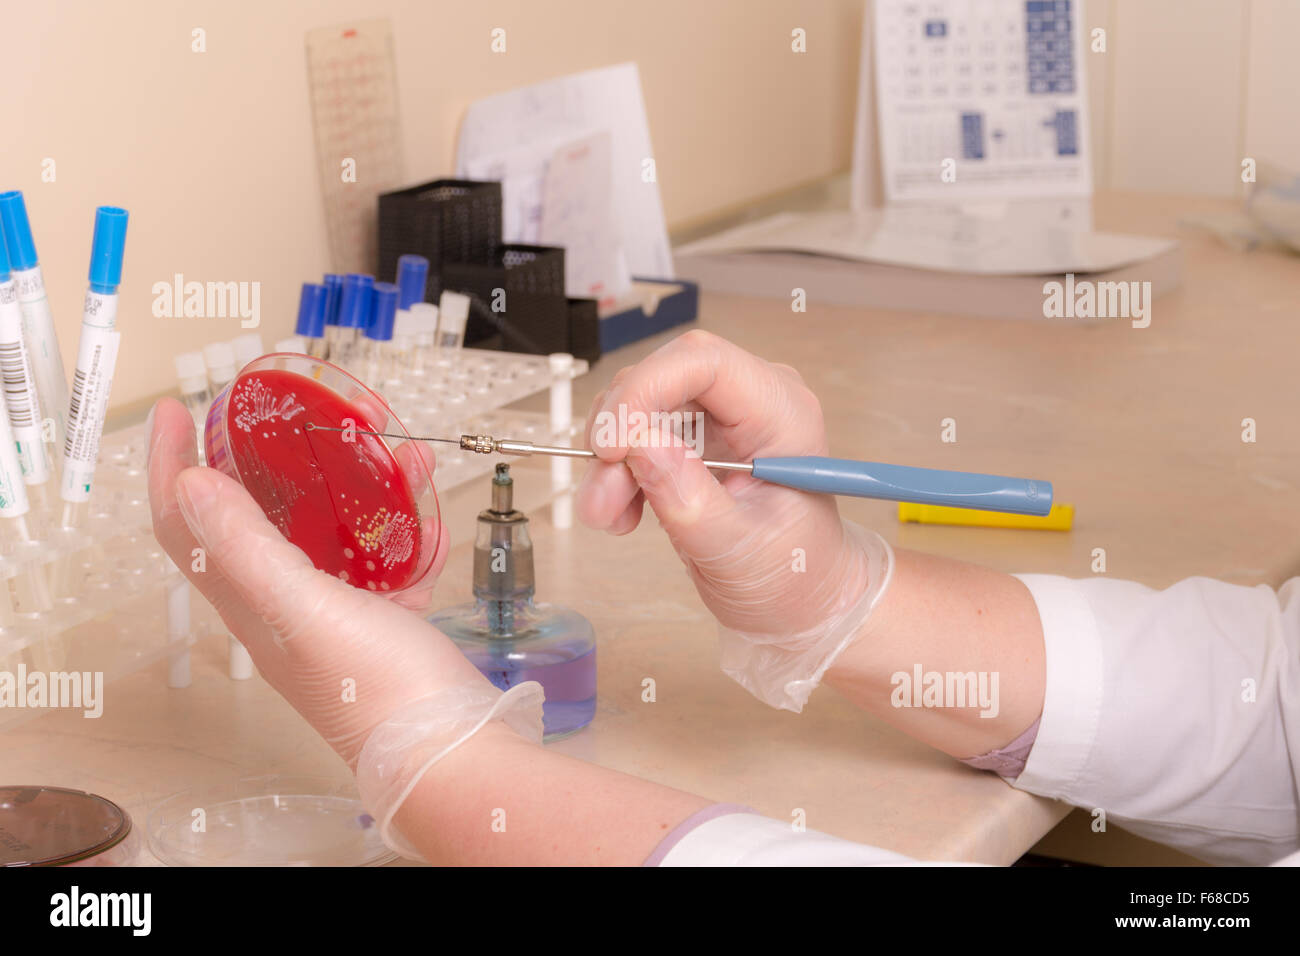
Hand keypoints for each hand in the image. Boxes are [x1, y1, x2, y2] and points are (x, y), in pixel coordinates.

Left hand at [147, 396, 488, 767]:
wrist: (445, 746)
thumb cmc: (374, 686)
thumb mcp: (303, 607)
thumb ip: (247, 546)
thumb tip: (187, 484)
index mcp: (249, 599)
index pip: (186, 523)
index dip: (171, 464)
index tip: (180, 410)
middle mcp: (282, 602)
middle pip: (261, 514)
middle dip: (277, 457)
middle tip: (305, 416)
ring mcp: (333, 610)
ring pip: (330, 528)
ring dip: (355, 484)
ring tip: (394, 452)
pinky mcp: (380, 618)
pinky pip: (382, 557)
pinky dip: (400, 529)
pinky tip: (426, 516)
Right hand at [576, 330, 891, 709]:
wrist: (801, 600)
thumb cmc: (791, 576)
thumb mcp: (738, 550)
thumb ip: (690, 499)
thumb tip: (640, 444)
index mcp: (783, 413)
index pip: (705, 362)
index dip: (646, 389)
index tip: (611, 447)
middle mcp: (754, 400)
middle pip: (665, 378)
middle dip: (620, 432)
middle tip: (600, 497)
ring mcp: (723, 416)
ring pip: (642, 406)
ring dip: (611, 460)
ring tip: (608, 517)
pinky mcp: (697, 437)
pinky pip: (640, 433)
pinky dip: (619, 471)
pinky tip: (623, 514)